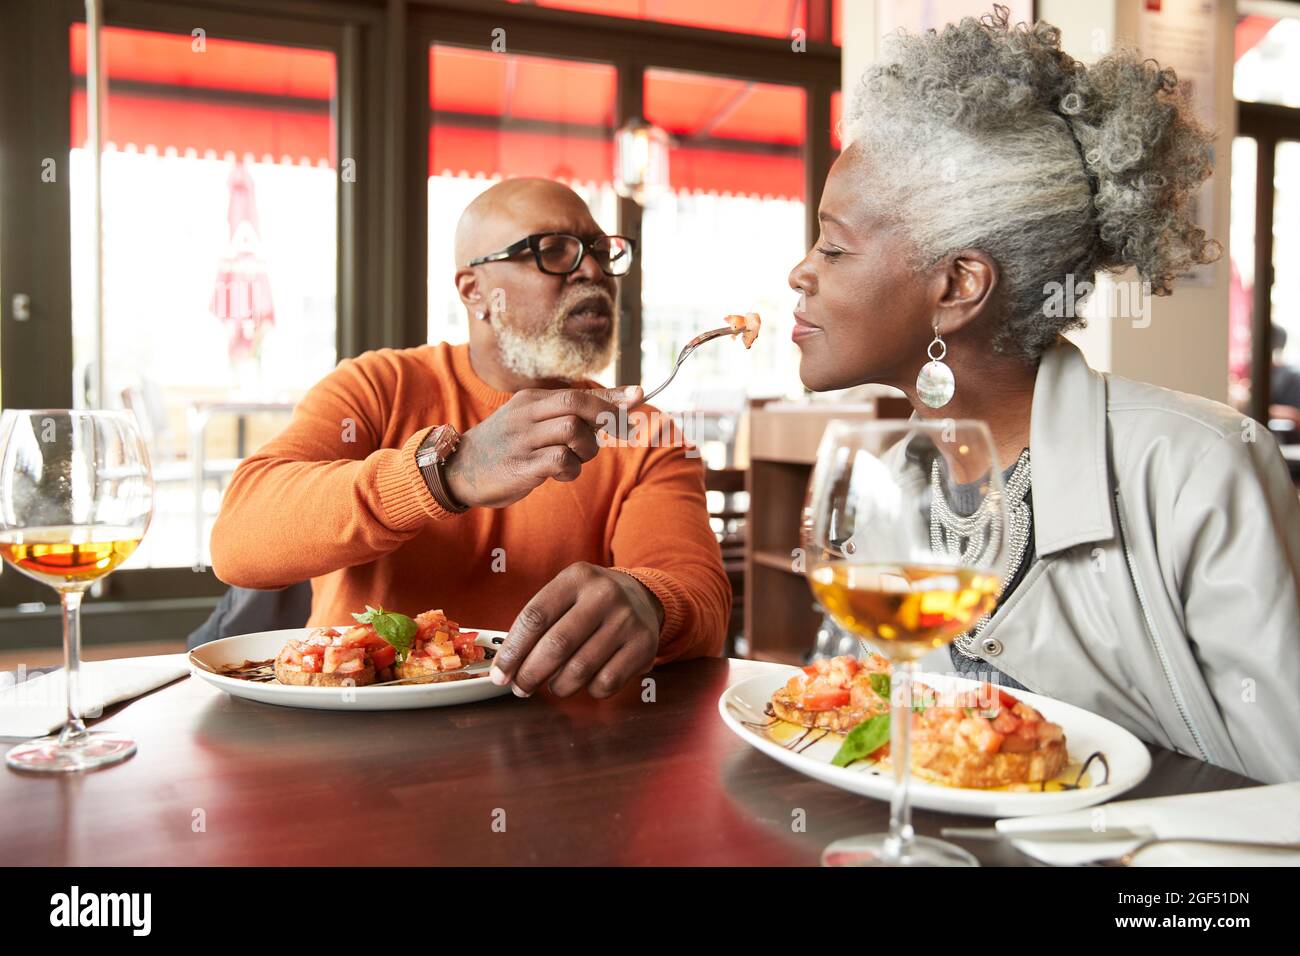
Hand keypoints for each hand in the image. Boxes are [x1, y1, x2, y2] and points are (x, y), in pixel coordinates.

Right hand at [444, 386, 639, 508]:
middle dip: (606, 417)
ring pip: (573, 431)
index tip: (639, 395)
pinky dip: (570, 469)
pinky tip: (560, 474)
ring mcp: (522, 439)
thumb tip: (610, 414)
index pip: (579, 392)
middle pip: (578, 404)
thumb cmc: (504, 448)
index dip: (612, 395)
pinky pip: (560, 460)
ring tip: (576, 459)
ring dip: (587, 448)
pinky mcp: (519, 466)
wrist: (458, 469)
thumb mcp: (530, 425)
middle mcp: (527, 414)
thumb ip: (564, 419)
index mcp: (531, 400)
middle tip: (615, 434)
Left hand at [490, 562, 664, 698]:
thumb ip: (537, 623)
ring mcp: (627, 620)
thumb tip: (506, 667)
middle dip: (530, 674)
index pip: (535, 617)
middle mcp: (604, 595)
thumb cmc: (590, 602)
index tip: (500, 674)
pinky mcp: (644, 646)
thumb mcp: (565, 594)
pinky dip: (589, 690)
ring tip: (553, 685)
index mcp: (576, 578)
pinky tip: (586, 682)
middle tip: (520, 688)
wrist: (643, 597)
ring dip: (558, 686)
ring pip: (580, 669)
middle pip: (556, 645)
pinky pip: (606, 682)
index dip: (512, 651)